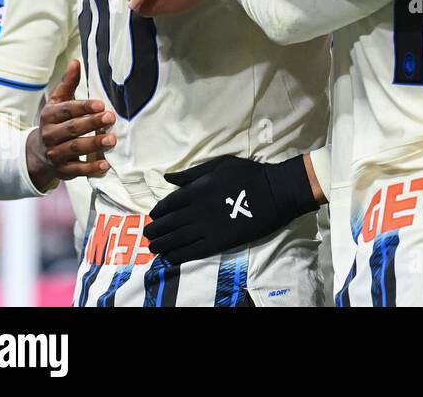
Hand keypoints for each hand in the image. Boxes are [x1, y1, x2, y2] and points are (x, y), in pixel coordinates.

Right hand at [26, 60, 114, 188]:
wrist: (37, 154)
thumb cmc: (56, 122)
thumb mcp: (58, 102)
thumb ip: (68, 83)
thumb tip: (76, 62)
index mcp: (49, 116)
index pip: (66, 110)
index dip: (83, 107)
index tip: (100, 104)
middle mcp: (50, 135)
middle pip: (71, 129)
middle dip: (91, 123)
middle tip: (111, 118)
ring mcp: (55, 154)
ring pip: (74, 149)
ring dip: (93, 144)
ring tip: (112, 140)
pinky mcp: (63, 170)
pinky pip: (76, 171)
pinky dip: (91, 169)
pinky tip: (106, 165)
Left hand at [145, 154, 318, 264]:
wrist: (274, 193)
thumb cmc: (248, 175)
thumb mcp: (219, 165)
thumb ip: (192, 173)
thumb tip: (168, 177)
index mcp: (195, 191)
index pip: (166, 205)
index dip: (157, 212)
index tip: (154, 217)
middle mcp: (196, 211)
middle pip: (166, 224)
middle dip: (153, 231)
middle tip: (148, 235)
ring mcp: (206, 228)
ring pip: (175, 240)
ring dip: (161, 245)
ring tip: (154, 248)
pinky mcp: (217, 242)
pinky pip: (191, 252)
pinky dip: (177, 256)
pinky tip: (170, 257)